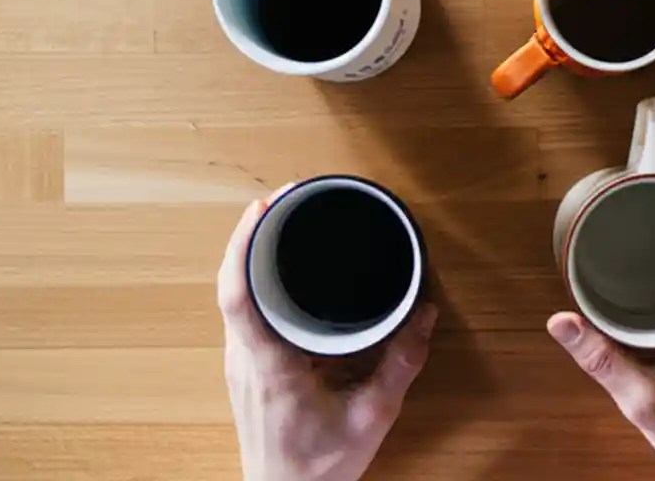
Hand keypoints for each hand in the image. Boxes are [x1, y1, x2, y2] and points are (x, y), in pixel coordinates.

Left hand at [219, 193, 437, 480]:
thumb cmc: (319, 465)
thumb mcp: (371, 416)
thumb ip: (400, 364)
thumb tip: (424, 315)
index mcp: (269, 364)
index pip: (238, 295)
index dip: (243, 247)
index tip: (261, 209)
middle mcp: (244, 357)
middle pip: (231, 283)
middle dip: (250, 235)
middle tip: (280, 199)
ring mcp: (240, 362)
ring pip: (233, 296)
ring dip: (249, 256)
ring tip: (278, 221)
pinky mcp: (246, 367)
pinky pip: (242, 311)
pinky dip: (254, 280)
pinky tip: (277, 269)